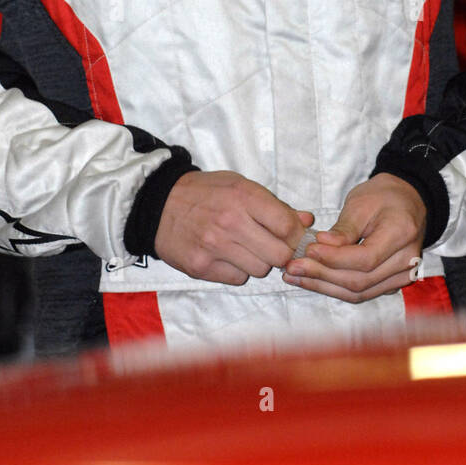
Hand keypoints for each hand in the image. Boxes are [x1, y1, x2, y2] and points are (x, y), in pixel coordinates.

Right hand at [155, 170, 313, 286]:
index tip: (293, 237)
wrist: (159, 204)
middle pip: (279, 255)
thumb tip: (307, 221)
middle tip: (271, 246)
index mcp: (244, 196)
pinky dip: (238, 270)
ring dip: (259, 262)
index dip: (297, 236)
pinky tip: (227, 256)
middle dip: (281, 253)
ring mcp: (214, 246)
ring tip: (245, 248)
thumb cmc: (205, 193)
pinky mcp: (201, 267)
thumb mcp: (240, 186)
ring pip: (260, 270)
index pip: (287, 226)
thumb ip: (274, 205)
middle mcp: (230, 222)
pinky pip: (237, 278)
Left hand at [282, 173, 425, 302]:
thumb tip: (321, 246)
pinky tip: (311, 279)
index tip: (308, 249)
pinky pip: (361, 292)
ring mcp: (401, 276)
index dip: (334, 258)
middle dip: (322, 275)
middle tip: (292, 266)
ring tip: (295, 276)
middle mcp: (406, 262)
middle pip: (360, 281)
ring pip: (359, 292)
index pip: (365, 259)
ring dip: (324, 286)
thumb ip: (343, 229)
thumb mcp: (361, 202)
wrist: (406, 201)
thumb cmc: (383, 196)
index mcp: (402, 234)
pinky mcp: (390, 283)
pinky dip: (334, 288)